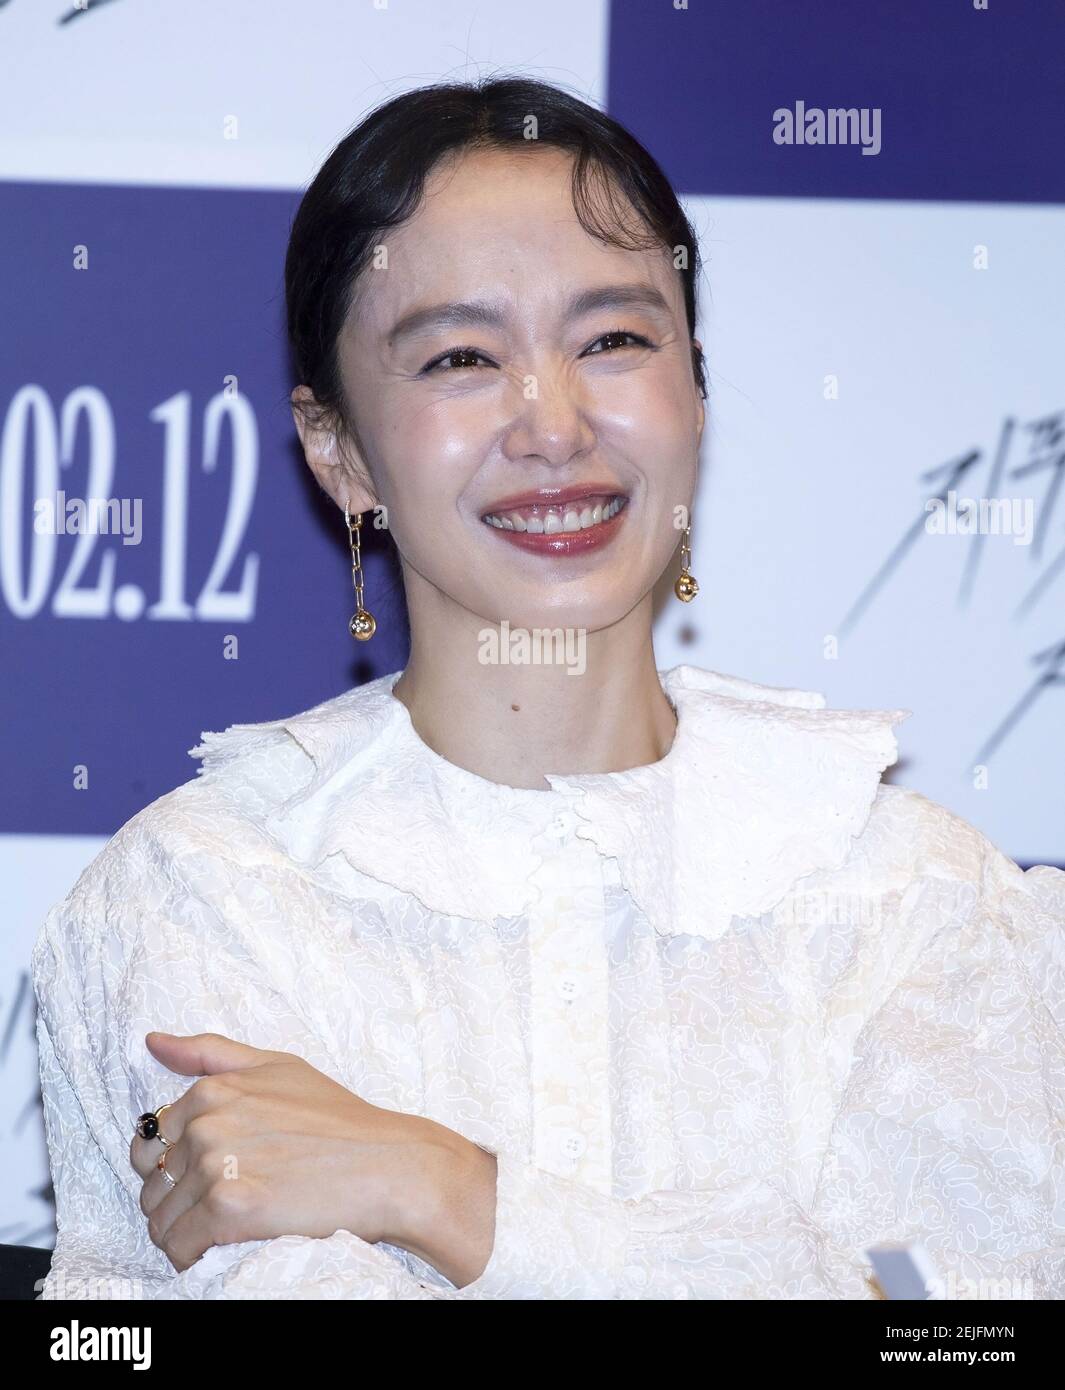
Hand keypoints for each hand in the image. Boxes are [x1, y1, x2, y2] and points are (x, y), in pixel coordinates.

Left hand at [130, 1031, 441, 1272]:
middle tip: (215, 1206)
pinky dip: (189, 1255)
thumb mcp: (277, 1066)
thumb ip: (210, 1052)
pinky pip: (178, 1244)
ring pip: (160, 1217)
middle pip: (151, 1180)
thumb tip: (152, 1042)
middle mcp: (207, 1123)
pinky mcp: (229, 1207)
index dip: (174, 1163)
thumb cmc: (338, 1119)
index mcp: (212, 1089)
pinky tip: (218, 1248)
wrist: (387, 1165)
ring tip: (220, 1230)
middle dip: (173, 1198)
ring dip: (181, 1231)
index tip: (208, 1175)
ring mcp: (216, 1164)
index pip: (152, 1139)